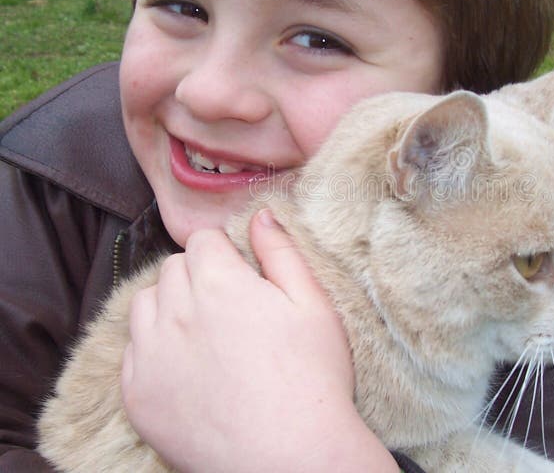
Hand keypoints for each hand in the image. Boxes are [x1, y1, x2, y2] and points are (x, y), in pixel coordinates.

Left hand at [121, 209, 396, 472]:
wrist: (290, 455)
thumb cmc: (312, 376)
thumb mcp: (313, 303)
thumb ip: (281, 251)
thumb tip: (259, 213)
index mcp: (218, 281)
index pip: (202, 240)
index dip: (224, 253)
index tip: (241, 276)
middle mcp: (175, 311)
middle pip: (172, 268)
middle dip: (196, 275)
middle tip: (228, 307)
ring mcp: (150, 355)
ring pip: (145, 304)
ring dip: (169, 306)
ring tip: (203, 332)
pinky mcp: (138, 395)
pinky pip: (132, 352)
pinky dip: (153, 349)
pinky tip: (187, 367)